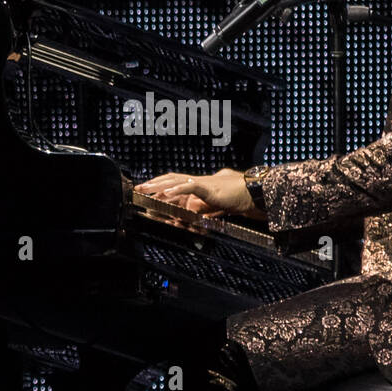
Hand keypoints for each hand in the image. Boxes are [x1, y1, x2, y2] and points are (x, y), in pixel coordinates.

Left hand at [135, 168, 261, 217]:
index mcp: (199, 185)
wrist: (253, 193)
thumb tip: (194, 211)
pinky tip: (166, 193)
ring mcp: (202, 183)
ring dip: (159, 185)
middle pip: (170, 179)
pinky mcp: (208, 187)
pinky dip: (176, 189)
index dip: (160, 184)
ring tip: (145, 189)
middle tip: (138, 188)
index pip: (175, 181)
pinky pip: (189, 186)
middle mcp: (198, 182)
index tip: (147, 188)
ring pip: (175, 181)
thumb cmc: (238, 197)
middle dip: (153, 183)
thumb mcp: (216, 204)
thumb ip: (204, 206)